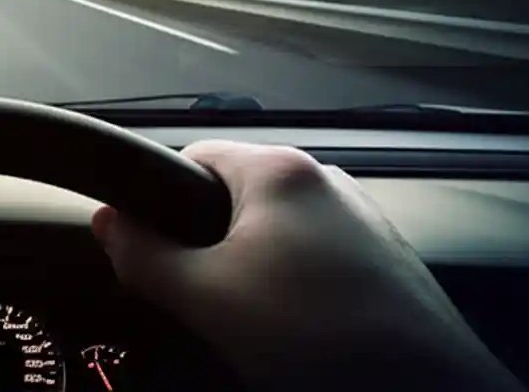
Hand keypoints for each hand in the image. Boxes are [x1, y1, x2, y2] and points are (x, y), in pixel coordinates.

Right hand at [92, 141, 522, 391]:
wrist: (423, 391)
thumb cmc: (314, 334)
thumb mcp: (205, 299)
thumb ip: (143, 256)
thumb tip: (105, 221)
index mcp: (280, 170)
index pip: (190, 159)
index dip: (160, 206)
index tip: (155, 255)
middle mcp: (326, 179)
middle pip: (232, 199)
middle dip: (208, 246)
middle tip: (201, 298)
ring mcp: (362, 218)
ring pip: (274, 234)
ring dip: (250, 270)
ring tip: (250, 321)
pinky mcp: (384, 259)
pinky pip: (313, 259)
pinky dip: (292, 287)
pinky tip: (295, 330)